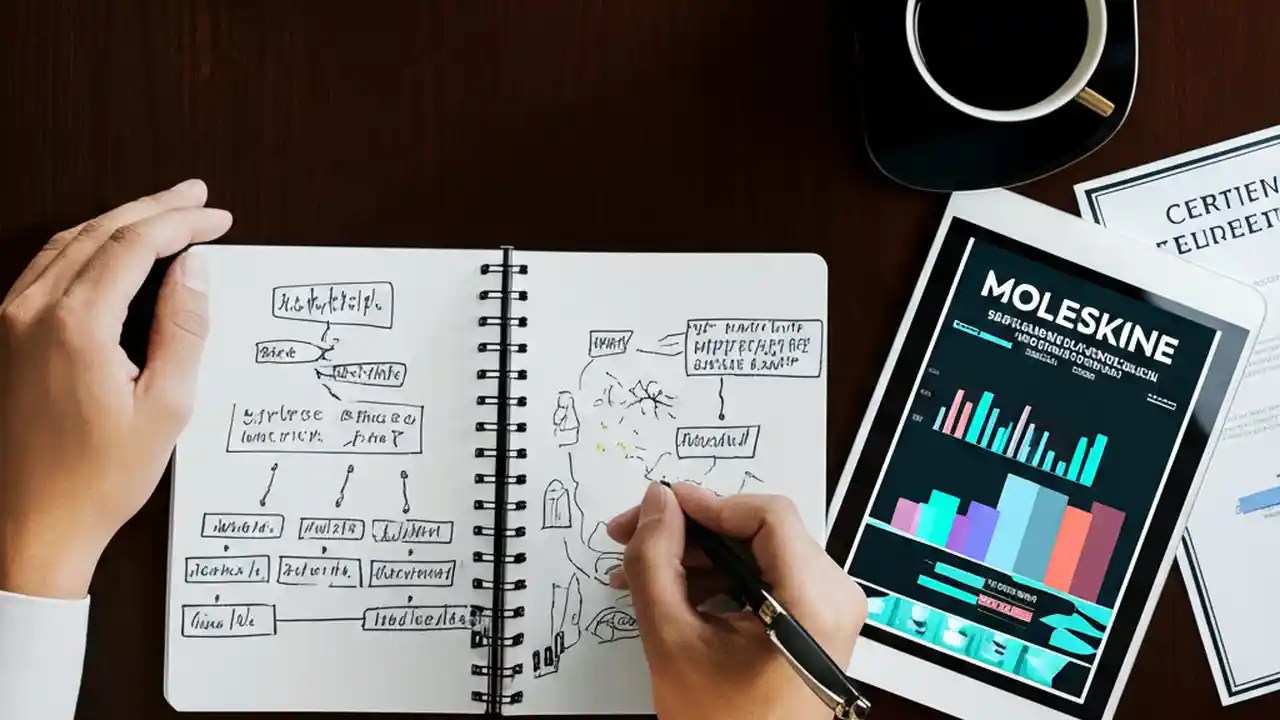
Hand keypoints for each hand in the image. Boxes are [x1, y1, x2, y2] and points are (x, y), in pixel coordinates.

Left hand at [0, 180, 231, 598]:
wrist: (31, 525)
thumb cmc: (99, 478)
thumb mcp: (167, 406)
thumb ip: (184, 329)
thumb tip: (195, 270)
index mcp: (77, 326)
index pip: (135, 246)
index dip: (181, 223)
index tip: (218, 219)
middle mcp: (34, 312)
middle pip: (99, 232)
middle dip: (153, 208)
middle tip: (198, 198)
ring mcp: (10, 322)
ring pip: (68, 243)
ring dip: (118, 221)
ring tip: (162, 213)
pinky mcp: (3, 337)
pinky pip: (45, 268)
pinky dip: (86, 246)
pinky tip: (110, 250)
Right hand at [607, 482, 866, 719]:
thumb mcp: (673, 640)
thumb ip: (655, 562)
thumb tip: (656, 503)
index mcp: (816, 602)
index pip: (768, 514)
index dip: (707, 502)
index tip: (660, 505)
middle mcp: (835, 598)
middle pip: (761, 530)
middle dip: (692, 530)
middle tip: (635, 535)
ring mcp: (828, 610)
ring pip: (759, 551)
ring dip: (699, 555)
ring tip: (642, 570)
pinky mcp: (814, 622)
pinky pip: (767, 576)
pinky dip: (719, 577)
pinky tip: (674, 591)